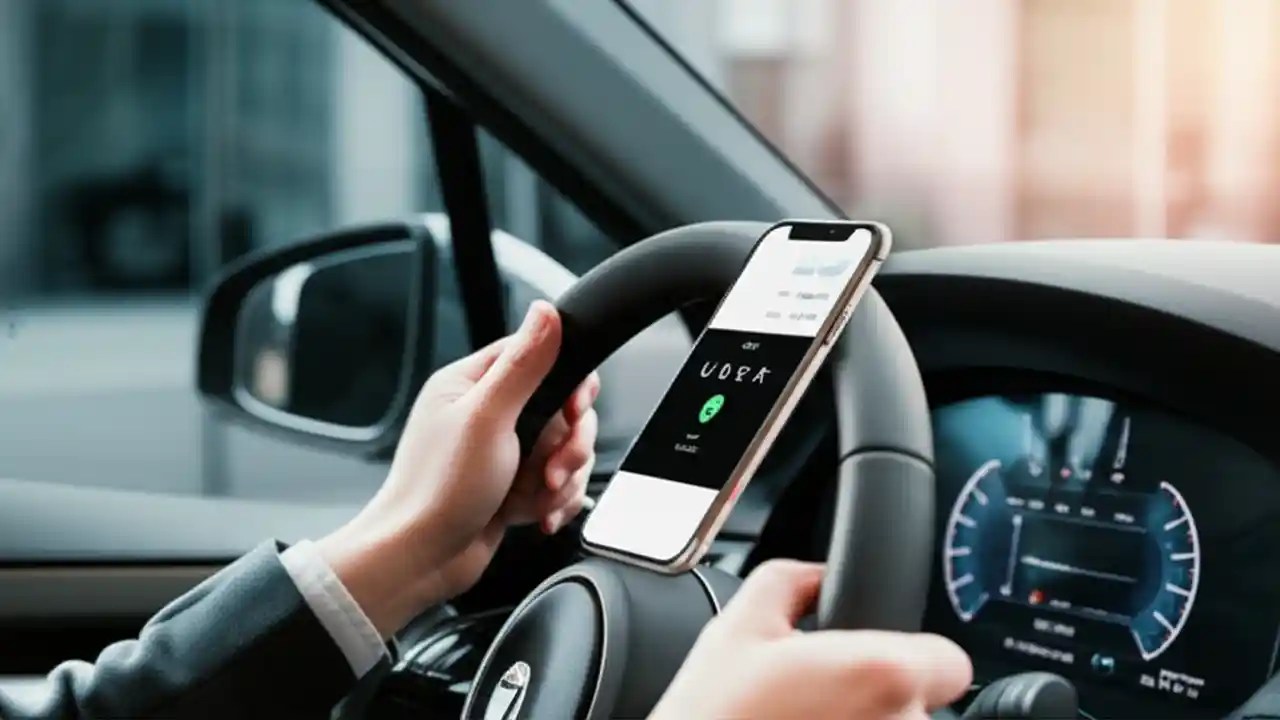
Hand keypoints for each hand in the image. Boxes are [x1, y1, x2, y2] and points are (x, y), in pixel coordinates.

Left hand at [317, 301, 599, 635]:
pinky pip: (555, 484)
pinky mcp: (511, 487)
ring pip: (564, 450)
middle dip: (568, 444)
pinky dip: (553, 502)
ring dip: (562, 479)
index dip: (568, 385)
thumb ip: (524, 364)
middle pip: (562, 409)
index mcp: (471, 385)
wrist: (421, 560)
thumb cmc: (438, 491)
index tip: (573, 410)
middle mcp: (486, 414)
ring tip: (539, 498)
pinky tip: (536, 516)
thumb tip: (546, 311)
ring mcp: (500, 453)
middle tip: (552, 468)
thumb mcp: (488, 418)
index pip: (539, 357)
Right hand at [651, 560, 971, 719]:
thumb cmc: (711, 718)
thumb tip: (815, 574)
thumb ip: (792, 578)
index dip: (915, 658)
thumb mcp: (737, 625)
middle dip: (878, 699)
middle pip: (923, 705)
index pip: (950, 661)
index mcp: (883, 674)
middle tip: (818, 701)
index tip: (878, 668)